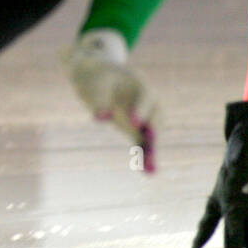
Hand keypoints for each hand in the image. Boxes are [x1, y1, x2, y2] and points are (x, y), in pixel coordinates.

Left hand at [61, 28, 159, 170]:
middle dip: (152, 130)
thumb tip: (100, 118)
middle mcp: (145, 100)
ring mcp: (142, 115)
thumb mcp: (93, 83)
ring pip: (150, 133)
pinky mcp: (134, 128)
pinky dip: (144, 155)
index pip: (144, 97)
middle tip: (149, 142)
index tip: (134, 123)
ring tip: (150, 168)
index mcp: (138, 83)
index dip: (141, 109)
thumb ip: (98, 99)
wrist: (96, 76)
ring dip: (150, 149)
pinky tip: (147, 172)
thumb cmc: (94, 77)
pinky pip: (142, 142)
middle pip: (154, 116)